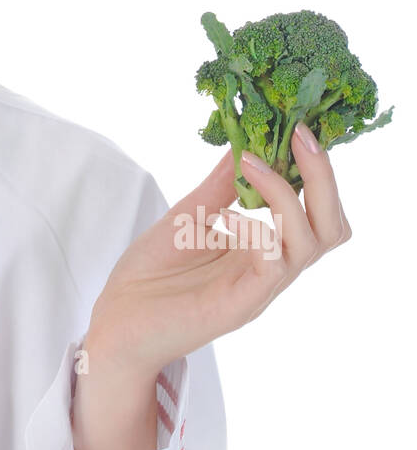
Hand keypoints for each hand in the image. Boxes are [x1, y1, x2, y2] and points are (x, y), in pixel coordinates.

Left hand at [82, 129, 353, 376]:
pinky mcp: (242, 305)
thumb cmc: (151, 273)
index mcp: (265, 245)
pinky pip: (273, 265)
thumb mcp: (189, 215)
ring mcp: (260, 287)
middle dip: (324, 177)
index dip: (318, 169)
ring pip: (312, 243)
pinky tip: (228, 217)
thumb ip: (221, 184)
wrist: (117, 322)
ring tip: (252, 164)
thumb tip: (244, 140)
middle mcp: (272, 267)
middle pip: (333, 227)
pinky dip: (258, 231)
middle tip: (300, 136)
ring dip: (287, 195)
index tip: (300, 127)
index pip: (318, 209)